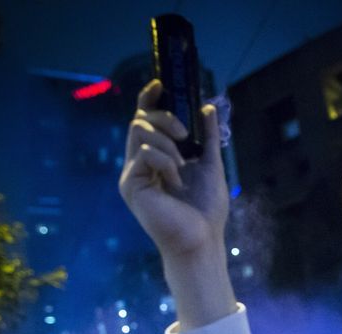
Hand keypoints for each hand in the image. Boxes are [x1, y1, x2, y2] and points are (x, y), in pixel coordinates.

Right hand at [119, 80, 227, 260]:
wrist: (201, 240)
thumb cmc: (206, 210)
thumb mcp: (211, 166)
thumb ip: (208, 138)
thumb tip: (208, 107)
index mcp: (156, 158)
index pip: (145, 120)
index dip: (149, 99)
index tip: (161, 84)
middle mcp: (140, 164)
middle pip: (140, 120)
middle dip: (164, 118)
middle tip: (185, 135)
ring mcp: (133, 174)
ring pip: (140, 132)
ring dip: (168, 143)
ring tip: (183, 165)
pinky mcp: (130, 184)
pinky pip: (144, 153)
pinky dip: (165, 162)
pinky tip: (175, 181)